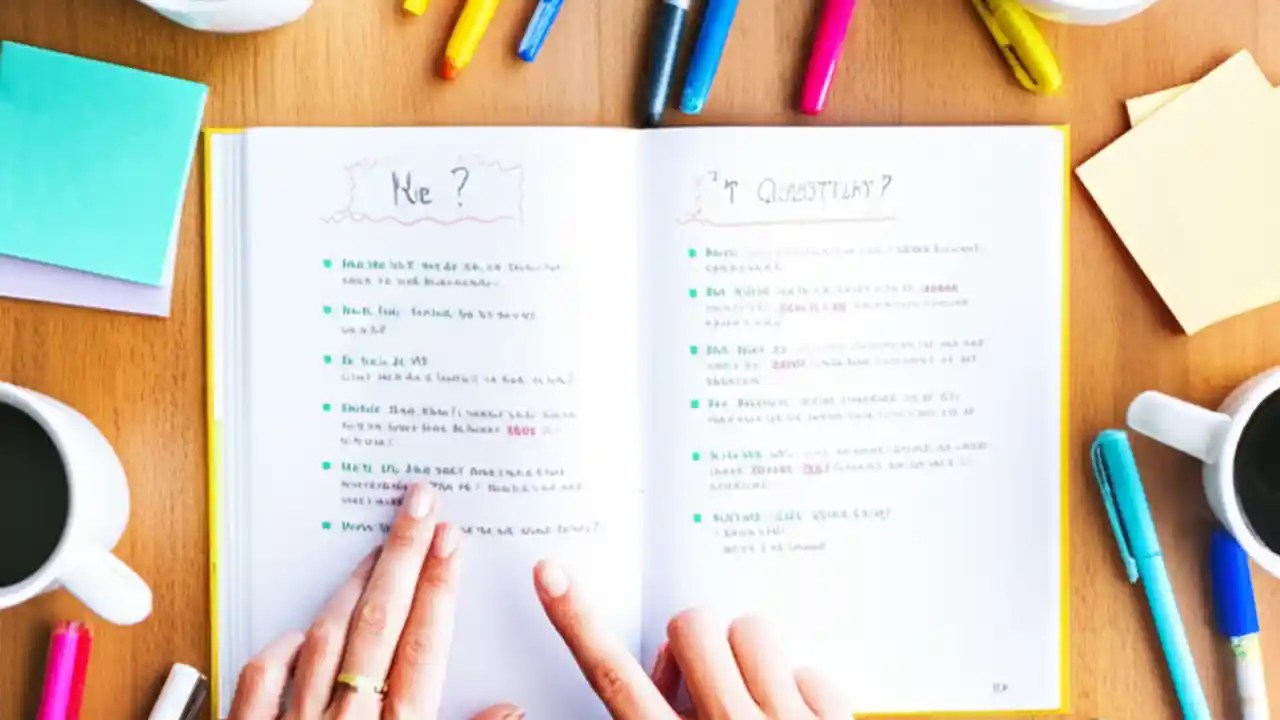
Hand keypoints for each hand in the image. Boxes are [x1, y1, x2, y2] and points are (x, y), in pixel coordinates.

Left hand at [229, 484, 521, 719]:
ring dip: (354, 586)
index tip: (450, 541)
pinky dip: (284, 646)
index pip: (424, 644)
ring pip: (326, 636)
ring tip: (376, 549)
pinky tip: (301, 629)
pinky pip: (263, 675)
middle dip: (404, 554)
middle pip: (380, 621)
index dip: (439, 587)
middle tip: (419, 504)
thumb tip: (512, 709)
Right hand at [534, 560, 852, 718]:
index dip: (574, 620)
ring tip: (750, 701)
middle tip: (700, 681)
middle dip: (691, 644)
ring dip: (745, 657)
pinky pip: (808, 667)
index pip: (612, 677)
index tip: (550, 574)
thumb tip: (651, 682)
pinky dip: (801, 693)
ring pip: (751, 629)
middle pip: (690, 630)